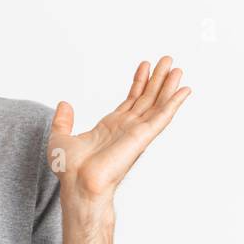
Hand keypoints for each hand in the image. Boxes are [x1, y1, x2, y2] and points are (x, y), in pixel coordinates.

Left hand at [48, 55, 190, 203]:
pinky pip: (162, 117)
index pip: (130, 100)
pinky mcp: (143, 137)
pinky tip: (184, 91)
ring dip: (168, 86)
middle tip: (167, 60)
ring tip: (177, 68)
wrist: (77, 183)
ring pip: (157, 104)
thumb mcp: (60, 138)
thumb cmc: (70, 170)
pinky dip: (174, 103)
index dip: (139, 82)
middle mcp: (126, 128)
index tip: (145, 66)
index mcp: (111, 127)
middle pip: (147, 98)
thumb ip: (63, 121)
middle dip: (157, 79)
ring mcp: (136, 132)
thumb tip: (63, 104)